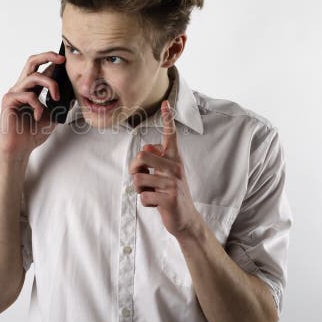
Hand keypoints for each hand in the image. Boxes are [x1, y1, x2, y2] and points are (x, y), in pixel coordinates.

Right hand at [0, 50, 65, 157]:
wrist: (19, 149)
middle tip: (62, 59)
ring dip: (49, 84)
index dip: (53, 62)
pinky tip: (38, 116)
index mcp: (31, 90)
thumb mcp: (52, 116)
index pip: (42, 69)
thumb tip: (72, 94)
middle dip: (48, 56)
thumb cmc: (32, 134)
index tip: (67, 60)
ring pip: (33, 76)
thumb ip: (59, 104)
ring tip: (56, 98)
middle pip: (32, 61)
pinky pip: (28, 95)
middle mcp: (22, 88)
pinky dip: (38, 105)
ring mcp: (14, 93)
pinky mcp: (9, 100)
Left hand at [128, 100, 204, 240]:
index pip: (171, 135)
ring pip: (138, 179)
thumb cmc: (171, 194)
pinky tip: (157, 205)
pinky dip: (146, 204)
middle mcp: (175, 167)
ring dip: (140, 190)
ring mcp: (173, 182)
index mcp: (174, 159)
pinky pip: (143, 197)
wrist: (186, 219)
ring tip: (153, 194)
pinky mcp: (169, 198)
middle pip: (141, 156)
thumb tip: (147, 146)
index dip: (167, 119)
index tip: (165, 102)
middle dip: (134, 169)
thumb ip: (156, 160)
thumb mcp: (165, 175)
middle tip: (142, 179)